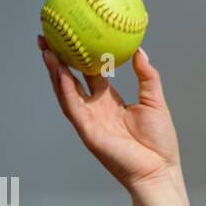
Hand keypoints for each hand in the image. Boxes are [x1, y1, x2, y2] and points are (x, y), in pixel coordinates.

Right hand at [37, 35, 181, 191]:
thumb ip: (147, 76)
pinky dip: (65, 89)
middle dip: (58, 59)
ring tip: (46, 49)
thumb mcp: (155, 101)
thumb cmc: (159, 143)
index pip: (88, 73)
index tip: (72, 35)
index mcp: (109, 101)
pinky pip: (73, 107)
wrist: (159, 170)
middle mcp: (95, 109)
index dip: (79, 55)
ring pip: (65, 92)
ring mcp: (89, 120)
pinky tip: (60, 72)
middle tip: (47, 36)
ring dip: (54, 71)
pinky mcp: (88, 132)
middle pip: (71, 80)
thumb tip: (139, 50)